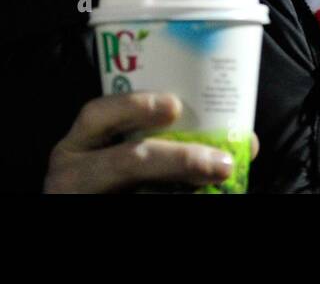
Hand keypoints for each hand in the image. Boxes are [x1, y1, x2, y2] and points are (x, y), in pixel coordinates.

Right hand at [43, 92, 259, 192]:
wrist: (101, 196)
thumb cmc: (117, 174)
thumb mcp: (127, 150)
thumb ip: (170, 137)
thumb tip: (246, 142)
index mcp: (79, 144)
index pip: (96, 114)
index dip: (134, 105)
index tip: (174, 105)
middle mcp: (74, 173)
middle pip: (125, 161)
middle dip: (177, 160)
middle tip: (220, 162)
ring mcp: (82, 198)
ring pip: (135, 191)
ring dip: (181, 184)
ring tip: (216, 178)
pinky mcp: (95, 214)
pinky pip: (136, 205)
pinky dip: (172, 198)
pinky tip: (197, 196)